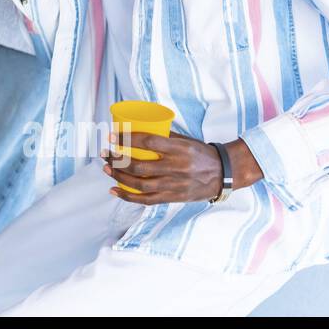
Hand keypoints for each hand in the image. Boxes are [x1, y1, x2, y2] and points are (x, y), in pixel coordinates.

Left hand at [101, 132, 227, 204]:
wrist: (223, 173)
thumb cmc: (200, 153)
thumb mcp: (185, 140)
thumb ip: (163, 137)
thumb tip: (136, 128)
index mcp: (178, 149)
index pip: (147, 142)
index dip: (126, 139)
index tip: (111, 136)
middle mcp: (176, 167)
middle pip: (139, 165)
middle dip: (117, 160)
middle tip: (105, 153)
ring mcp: (174, 184)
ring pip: (140, 184)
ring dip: (119, 177)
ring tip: (106, 169)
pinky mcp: (173, 197)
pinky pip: (147, 200)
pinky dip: (128, 196)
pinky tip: (114, 190)